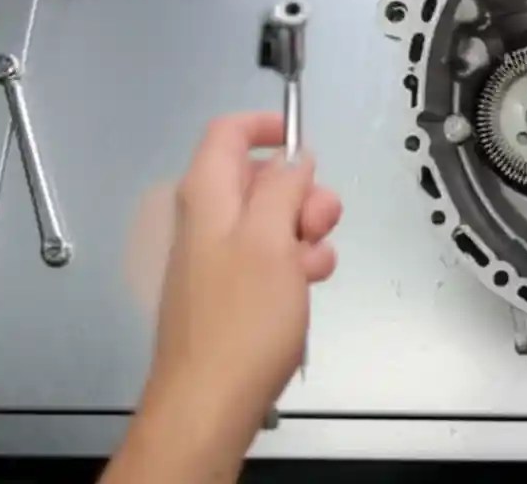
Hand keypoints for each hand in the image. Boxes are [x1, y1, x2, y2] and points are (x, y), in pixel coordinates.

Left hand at [102, 113, 341, 483]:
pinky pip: (269, 257)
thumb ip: (284, 187)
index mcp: (207, 197)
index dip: (268, 127)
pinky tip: (306, 286)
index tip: (306, 143)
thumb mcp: (272, 239)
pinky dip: (294, 263)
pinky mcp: (231, 290)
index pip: (227, 133)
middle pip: (259, 178)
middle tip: (320, 221)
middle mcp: (207, 220)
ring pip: (272, 220)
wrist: (210, 399)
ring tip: (314, 264)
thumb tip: (293, 156)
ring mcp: (217, 256)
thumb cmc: (243, 317)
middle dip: (301, 191)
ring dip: (305, 232)